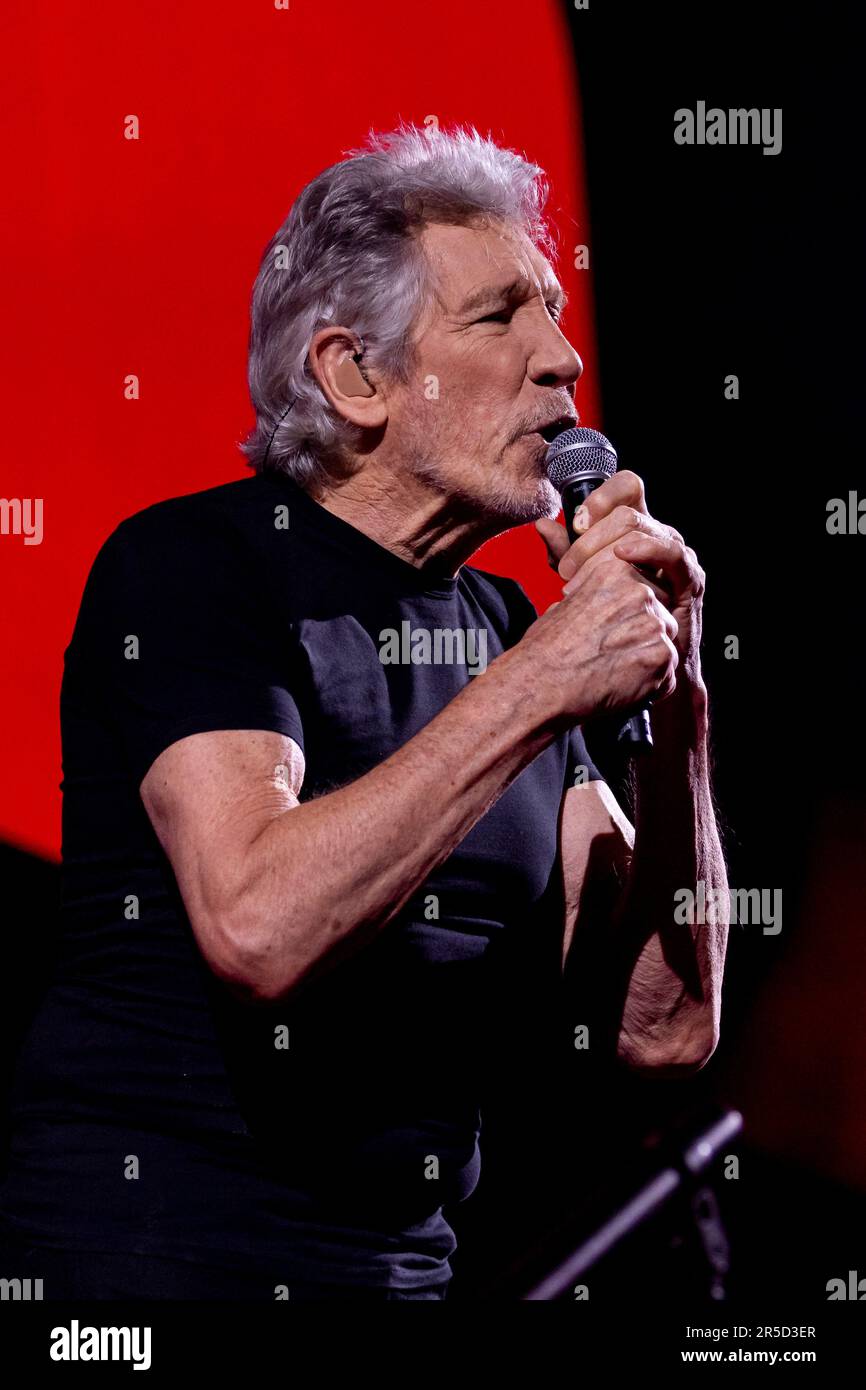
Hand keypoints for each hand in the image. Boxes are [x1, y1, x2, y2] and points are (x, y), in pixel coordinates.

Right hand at [511, 535, 678, 727]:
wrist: (540, 684)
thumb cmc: (545, 650)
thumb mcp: (565, 604)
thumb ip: (595, 598)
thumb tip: (602, 604)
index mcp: (615, 572)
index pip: (645, 590)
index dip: (631, 617)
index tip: (613, 633)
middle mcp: (640, 592)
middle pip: (662, 614)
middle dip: (645, 637)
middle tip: (615, 656)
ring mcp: (654, 623)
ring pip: (666, 645)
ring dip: (647, 662)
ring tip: (615, 673)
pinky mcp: (661, 655)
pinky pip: (668, 675)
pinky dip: (650, 687)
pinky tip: (623, 689)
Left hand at [535, 470, 705, 686]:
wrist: (642, 661)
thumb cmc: (613, 618)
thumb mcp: (581, 580)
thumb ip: (564, 552)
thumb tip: (542, 524)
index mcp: (636, 528)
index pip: (625, 488)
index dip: (599, 498)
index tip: (573, 524)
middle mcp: (658, 534)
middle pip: (626, 510)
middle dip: (589, 537)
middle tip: (565, 570)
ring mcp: (676, 553)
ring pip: (641, 526)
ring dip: (603, 548)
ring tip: (578, 578)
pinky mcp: (690, 578)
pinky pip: (671, 552)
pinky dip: (644, 548)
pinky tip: (622, 556)